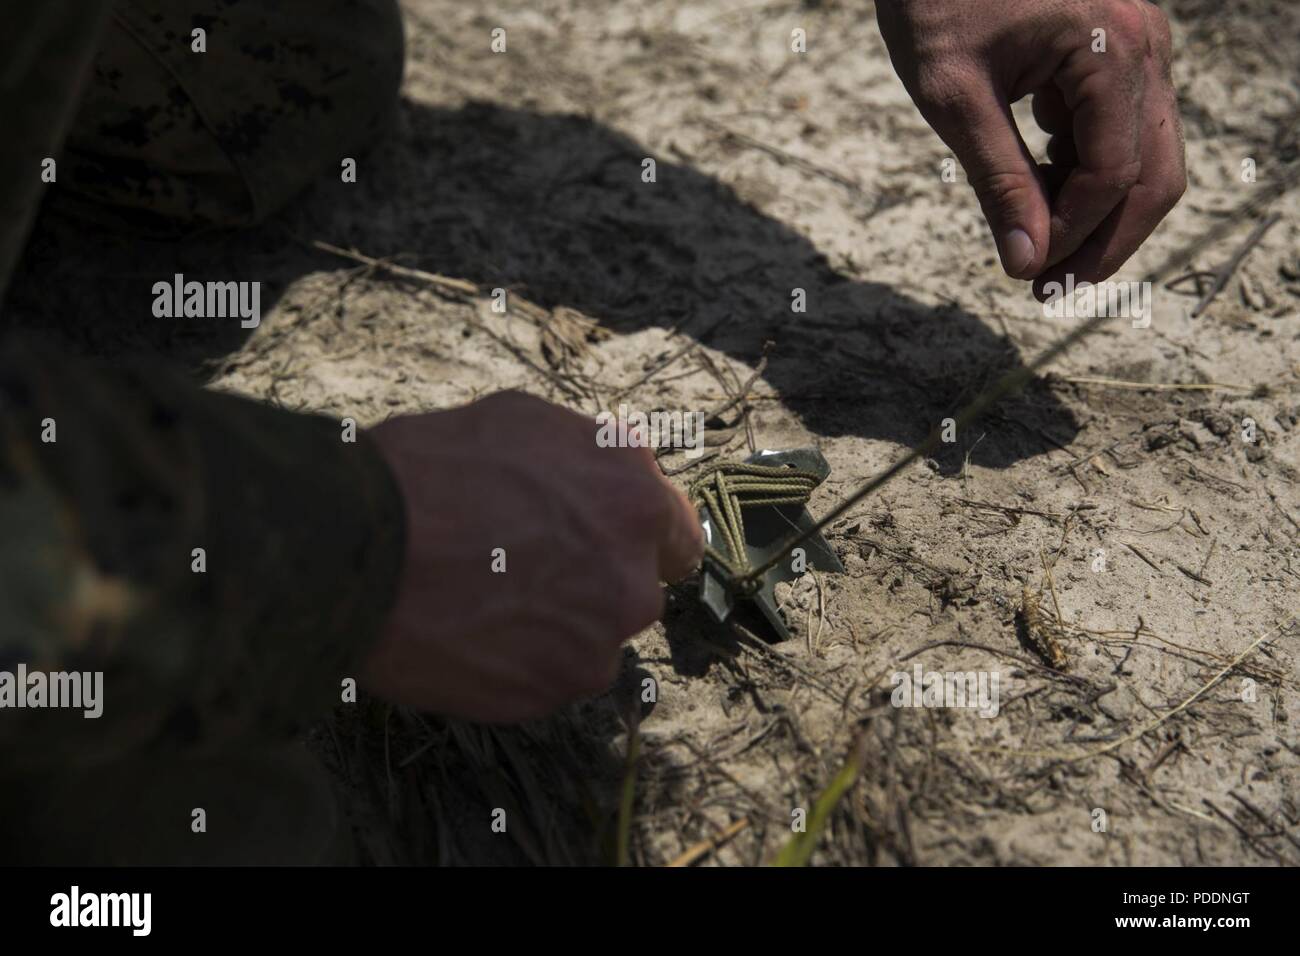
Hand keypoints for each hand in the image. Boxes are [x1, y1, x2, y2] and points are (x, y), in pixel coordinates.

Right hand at [360, 391, 702, 721]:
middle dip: (592, 581)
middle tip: (522, 565)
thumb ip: (594, 455)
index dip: (637, 538)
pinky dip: (518, 661)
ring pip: (590, 640)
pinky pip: (546, 677)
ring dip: (556, 626)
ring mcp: (591, 648)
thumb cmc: (430, 469)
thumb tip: (619, 474)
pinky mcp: (545, 694)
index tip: (605, 542)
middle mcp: (631, 583)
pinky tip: (469, 631)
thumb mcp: (525, 421)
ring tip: (484, 599)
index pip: (678, 540)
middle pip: (632, 592)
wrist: (353, 548)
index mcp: (636, 504)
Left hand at [876, 0, 1185, 296]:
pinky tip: (1035, 192)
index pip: (1114, 174)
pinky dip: (1085, 172)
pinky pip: (1121, 129)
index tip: (1028, 274)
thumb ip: (998, 180)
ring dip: (1096, 213)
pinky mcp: (1117, 51)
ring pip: (1145, 156)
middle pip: (1154, 173)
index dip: (1074, 235)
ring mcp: (1138, 46)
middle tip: (1049, 290)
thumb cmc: (937, 0)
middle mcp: (1143, 46)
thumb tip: (1026, 261)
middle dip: (1104, 240)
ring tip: (1034, 250)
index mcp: (1111, 49)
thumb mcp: (955, 97)